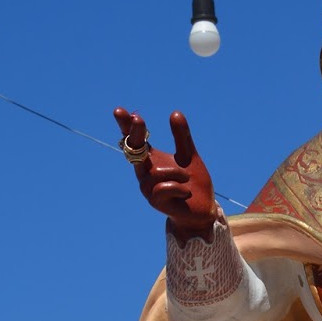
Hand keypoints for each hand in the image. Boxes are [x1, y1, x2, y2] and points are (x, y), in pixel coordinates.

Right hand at [113, 107, 215, 238]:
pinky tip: (186, 193)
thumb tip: (175, 112)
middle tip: (138, 119)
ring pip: (158, 171)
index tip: (119, 110)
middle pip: (135, 149)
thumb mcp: (189, 156)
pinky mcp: (154, 201)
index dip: (126, 126)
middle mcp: (144, 172)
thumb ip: (182, 137)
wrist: (202, 210)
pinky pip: (165, 187)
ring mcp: (147, 187)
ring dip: (177, 172)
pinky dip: (180, 188)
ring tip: (187, 179)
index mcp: (151, 160)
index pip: (135, 140)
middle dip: (136, 133)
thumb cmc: (193, 183)